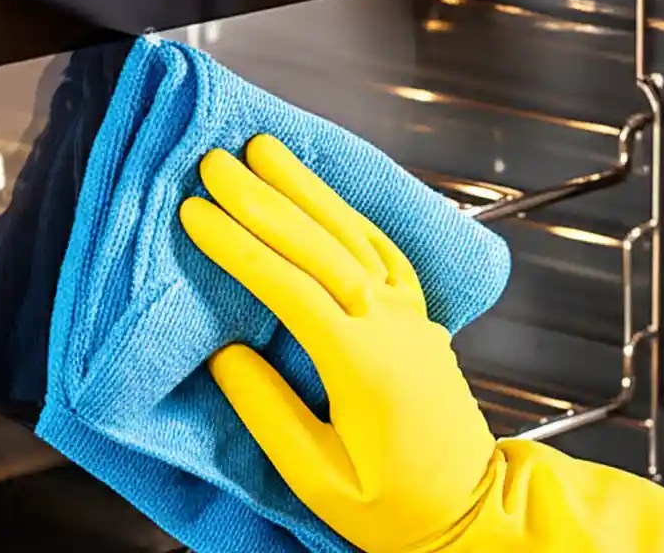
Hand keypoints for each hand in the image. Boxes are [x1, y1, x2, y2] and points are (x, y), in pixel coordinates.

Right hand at [180, 134, 496, 551]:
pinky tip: (327, 194)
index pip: (290, 288)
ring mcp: (411, 317)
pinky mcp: (419, 317)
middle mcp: (392, 326)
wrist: (468, 512)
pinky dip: (351, 214)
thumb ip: (267, 411)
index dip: (239, 247)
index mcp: (363, 364)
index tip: (195, 214)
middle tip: (216, 163)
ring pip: (356, 236)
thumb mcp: (317, 477)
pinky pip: (386, 251)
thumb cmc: (393, 506)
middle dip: (264, 199)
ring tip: (266, 151)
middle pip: (321, 246)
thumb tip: (225, 354)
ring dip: (307, 189)